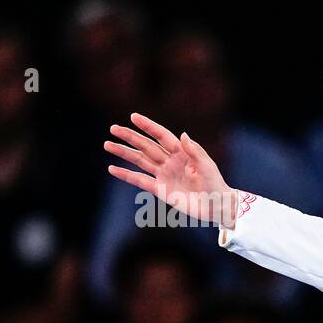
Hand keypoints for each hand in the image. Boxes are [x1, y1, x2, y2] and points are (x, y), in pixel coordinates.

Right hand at [104, 113, 239, 231]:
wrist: (216, 206)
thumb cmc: (215, 184)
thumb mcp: (207, 166)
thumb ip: (195, 151)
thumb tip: (182, 134)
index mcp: (181, 153)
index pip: (161, 136)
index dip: (148, 126)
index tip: (133, 116)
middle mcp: (170, 161)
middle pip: (146, 146)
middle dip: (130, 137)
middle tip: (113, 128)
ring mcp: (163, 174)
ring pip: (140, 160)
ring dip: (124, 152)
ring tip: (107, 144)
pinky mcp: (160, 189)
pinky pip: (139, 180)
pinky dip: (126, 175)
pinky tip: (112, 168)